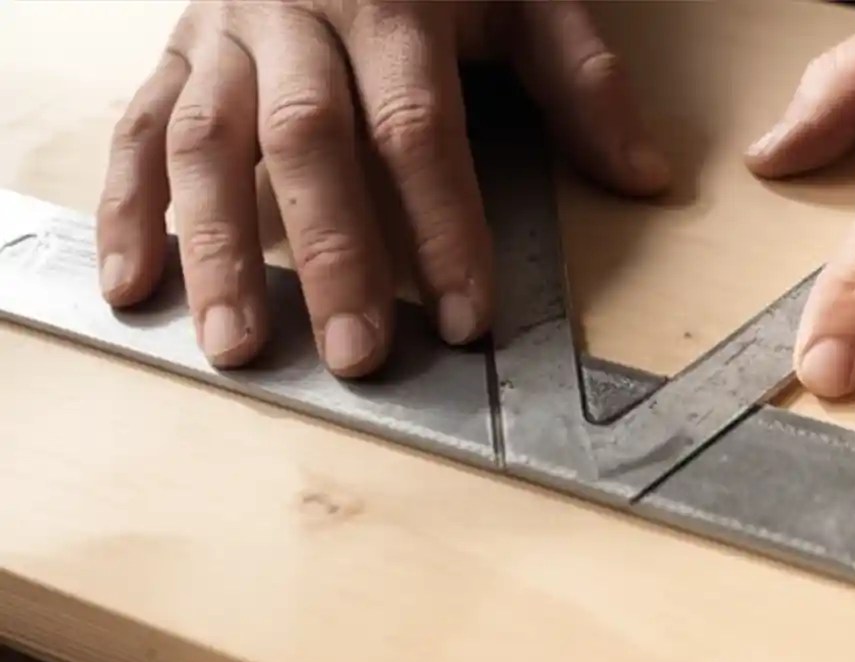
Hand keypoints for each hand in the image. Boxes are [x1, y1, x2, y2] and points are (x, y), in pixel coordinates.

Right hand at [96, 1, 668, 376]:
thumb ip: (581, 80)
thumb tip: (644, 179)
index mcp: (393, 3)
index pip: (418, 129)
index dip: (444, 227)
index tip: (468, 319)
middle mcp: (297, 17)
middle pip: (308, 142)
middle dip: (334, 254)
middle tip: (358, 354)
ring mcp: (226, 35)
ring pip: (208, 143)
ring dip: (217, 249)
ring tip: (236, 345)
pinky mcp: (177, 52)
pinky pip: (137, 128)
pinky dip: (130, 208)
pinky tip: (134, 284)